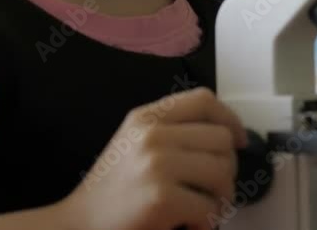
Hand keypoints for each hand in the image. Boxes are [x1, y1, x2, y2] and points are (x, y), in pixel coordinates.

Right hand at [60, 87, 248, 229]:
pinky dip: (208, 223)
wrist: (78, 225)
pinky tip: (191, 226)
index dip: (230, 119)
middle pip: (221, 139)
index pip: (204, 100)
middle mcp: (151, 134)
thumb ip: (171, 131)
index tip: (238, 140)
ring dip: (221, 198)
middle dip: (227, 170)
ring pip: (222, 172)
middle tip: (213, 191)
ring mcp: (156, 165)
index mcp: (146, 117)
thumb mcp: (134, 144)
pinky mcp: (162, 198)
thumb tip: (225, 136)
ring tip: (203, 210)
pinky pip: (210, 207)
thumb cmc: (112, 193)